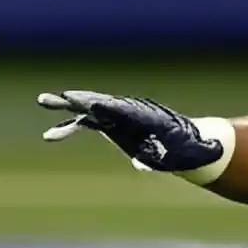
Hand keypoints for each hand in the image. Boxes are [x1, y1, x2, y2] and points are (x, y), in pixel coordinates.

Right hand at [38, 90, 224, 172]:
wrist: (192, 145)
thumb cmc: (194, 149)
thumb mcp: (195, 151)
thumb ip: (194, 150)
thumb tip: (202, 151)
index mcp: (149, 118)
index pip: (126, 110)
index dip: (111, 107)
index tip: (94, 105)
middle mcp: (133, 115)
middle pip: (104, 104)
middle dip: (83, 100)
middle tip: (62, 97)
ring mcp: (122, 119)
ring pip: (92, 111)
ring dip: (69, 107)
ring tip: (44, 101)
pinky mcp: (116, 128)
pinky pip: (90, 125)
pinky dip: (72, 127)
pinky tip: (52, 134)